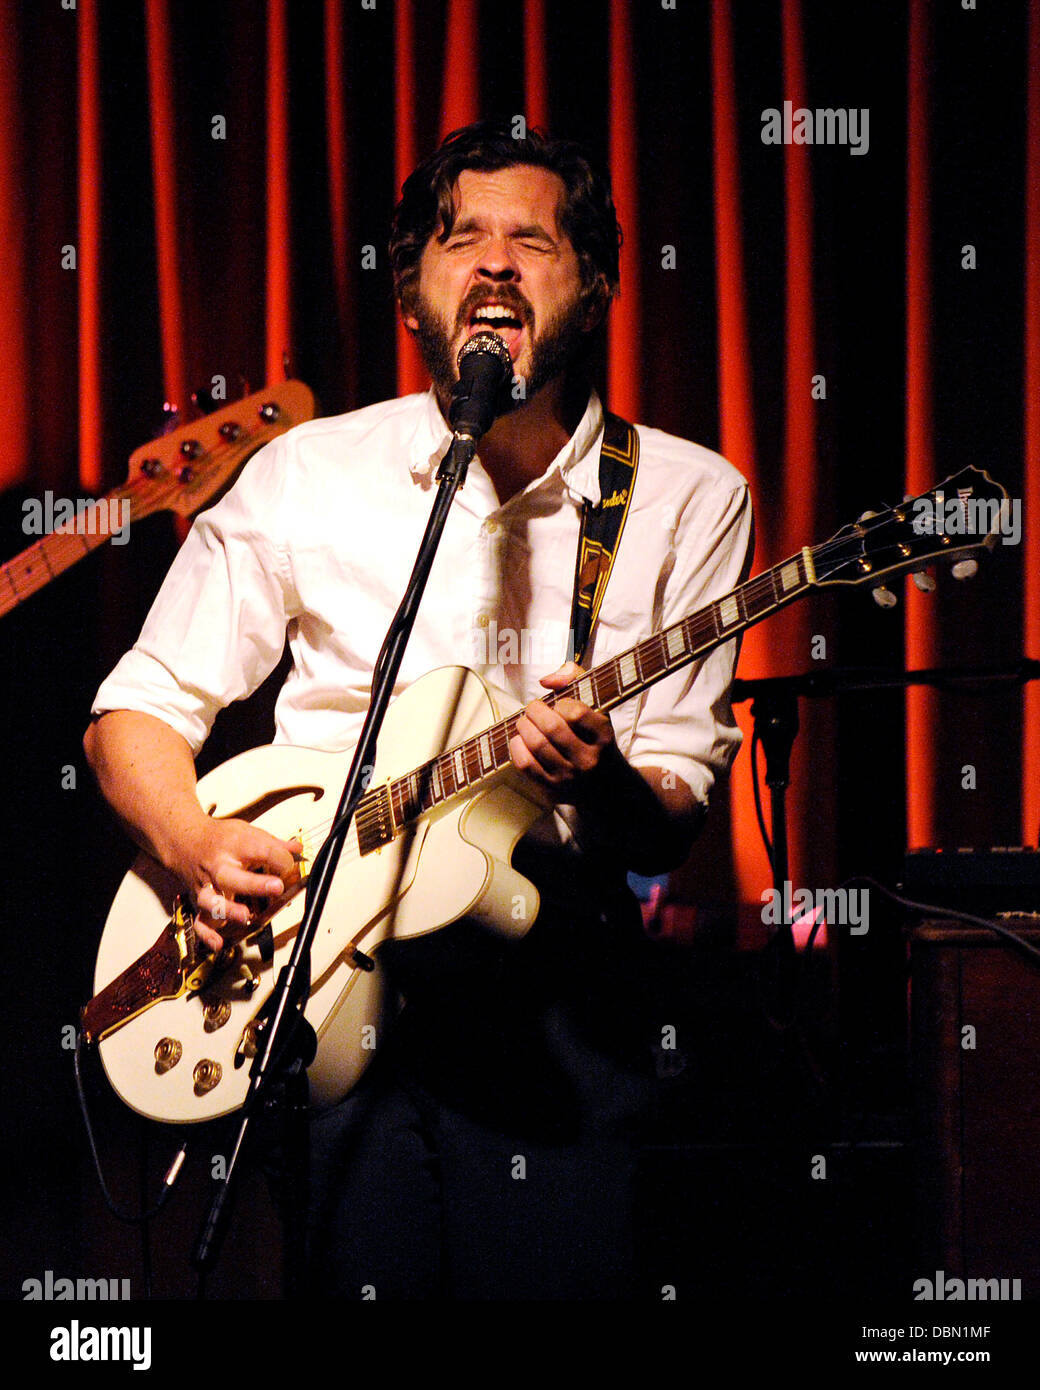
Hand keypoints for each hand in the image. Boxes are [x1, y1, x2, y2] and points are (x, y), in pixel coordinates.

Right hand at [174, 816, 302, 951]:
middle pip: (232, 876)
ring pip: (211, 901)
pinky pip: (199, 922)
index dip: (281, 858)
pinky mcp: (198, 903)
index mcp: (234, 845)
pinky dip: (207, 934)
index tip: (291, 863)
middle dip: (254, 884)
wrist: (184, 842)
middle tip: (276, 887)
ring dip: (228, 910)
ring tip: (246, 916)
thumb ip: (274, 844)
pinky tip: (219, 943)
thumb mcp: (248, 832)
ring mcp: (206, 886)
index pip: (261, 849)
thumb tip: (298, 849)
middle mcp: (218, 867)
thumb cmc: (219, 839)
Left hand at [508, 661, 614, 799]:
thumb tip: (547, 680)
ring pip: (536, 745)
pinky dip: (516, 747)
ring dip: (523, 727)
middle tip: (532, 708)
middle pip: (551, 728)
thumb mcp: (599, 709)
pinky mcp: (553, 790)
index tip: (559, 704)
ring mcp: (570, 778)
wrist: (610, 787)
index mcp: (603, 737)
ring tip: (525, 722)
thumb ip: (576, 680)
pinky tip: (520, 740)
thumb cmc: (597, 740)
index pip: (575, 713)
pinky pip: (525, 764)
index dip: (560, 703)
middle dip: (534, 711)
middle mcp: (589, 760)